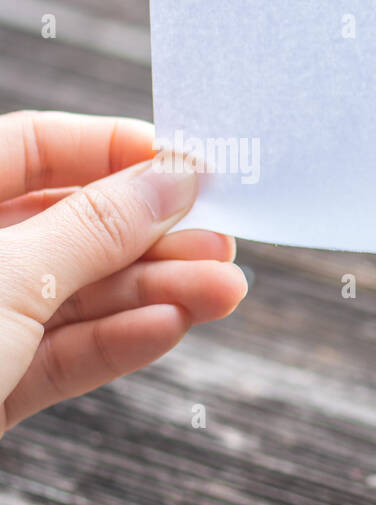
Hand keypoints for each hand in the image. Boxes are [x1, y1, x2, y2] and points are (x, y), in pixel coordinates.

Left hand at [0, 111, 246, 436]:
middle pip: (66, 227)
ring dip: (154, 294)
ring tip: (223, 291)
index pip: (27, 148)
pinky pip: (60, 356)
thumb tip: (171, 179)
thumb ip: (94, 228)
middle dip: (150, 236)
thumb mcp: (2, 278)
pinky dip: (118, 344)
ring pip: (74, 297)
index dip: (110, 151)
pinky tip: (170, 328)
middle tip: (222, 241)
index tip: (185, 166)